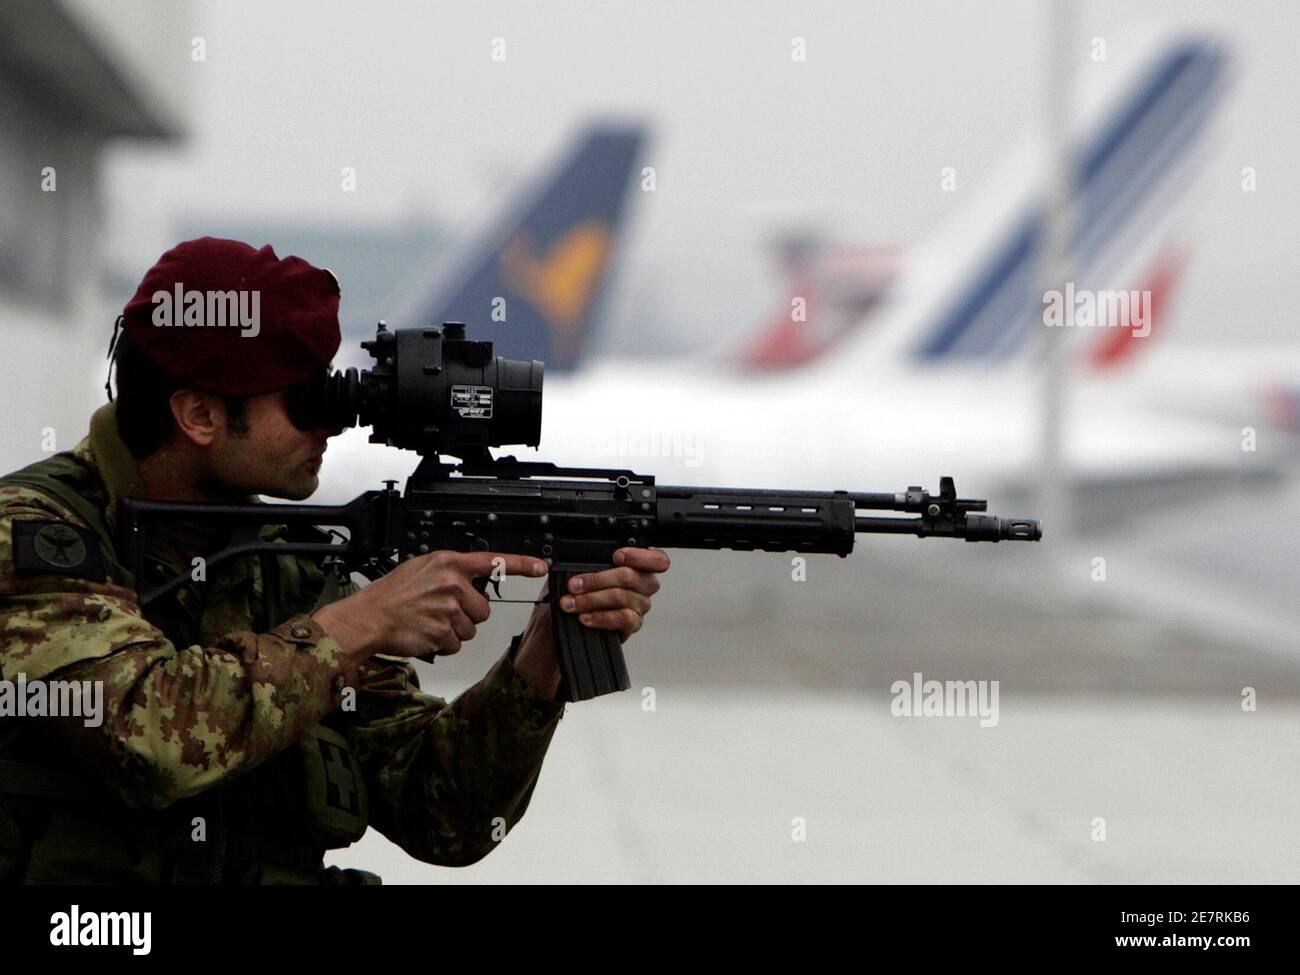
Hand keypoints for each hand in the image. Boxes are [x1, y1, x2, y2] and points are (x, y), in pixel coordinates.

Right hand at [313, 551, 547, 660]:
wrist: (368, 617)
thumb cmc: (392, 594)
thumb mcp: (423, 568)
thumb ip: (451, 572)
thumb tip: (473, 582)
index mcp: (449, 563)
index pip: (493, 561)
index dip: (521, 565)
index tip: (541, 566)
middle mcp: (452, 584)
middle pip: (483, 609)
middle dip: (466, 614)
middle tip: (440, 610)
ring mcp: (448, 609)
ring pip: (470, 629)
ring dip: (453, 630)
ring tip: (428, 620)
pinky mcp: (443, 632)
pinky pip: (456, 644)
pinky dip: (443, 644)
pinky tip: (425, 632)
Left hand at [557, 547, 669, 643]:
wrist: (587, 616)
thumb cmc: (592, 588)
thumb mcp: (593, 570)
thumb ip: (595, 563)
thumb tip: (580, 564)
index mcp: (642, 565)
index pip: (657, 559)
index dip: (638, 556)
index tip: (616, 557)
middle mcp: (646, 584)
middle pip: (630, 577)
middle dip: (596, 580)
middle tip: (574, 585)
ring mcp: (642, 605)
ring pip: (621, 597)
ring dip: (591, 599)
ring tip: (572, 603)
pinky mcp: (634, 624)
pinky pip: (621, 619)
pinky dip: (600, 617)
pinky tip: (585, 617)